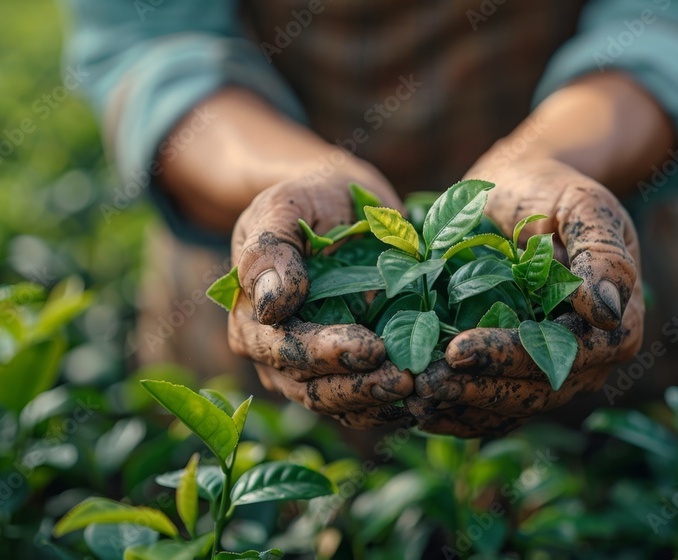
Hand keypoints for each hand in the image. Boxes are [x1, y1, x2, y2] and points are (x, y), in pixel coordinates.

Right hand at [228, 168, 414, 427]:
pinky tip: (426, 401)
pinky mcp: (344, 373)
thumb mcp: (284, 206)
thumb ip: (271, 249)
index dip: (326, 353)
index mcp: (251, 317)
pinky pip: (363, 404)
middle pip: (312, 387)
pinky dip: (392, 406)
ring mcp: (309, 369)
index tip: (372, 348)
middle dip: (360, 387)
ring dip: (380, 403)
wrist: (340, 202)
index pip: (286, 348)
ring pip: (339, 403)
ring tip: (423, 394)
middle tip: (407, 380)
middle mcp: (273, 354)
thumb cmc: (308, 199)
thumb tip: (272, 305)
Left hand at [413, 157, 643, 436]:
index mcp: (617, 323)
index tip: (456, 351)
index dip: (511, 358)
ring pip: (513, 406)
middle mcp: (591, 358)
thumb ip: (601, 255)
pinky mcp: (520, 373)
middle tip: (422, 381)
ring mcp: (554, 369)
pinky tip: (420, 410)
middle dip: (478, 388)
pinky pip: (495, 407)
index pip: (567, 354)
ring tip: (412, 395)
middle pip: (537, 390)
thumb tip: (604, 311)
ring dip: (463, 405)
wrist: (520, 190)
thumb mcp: (583, 206)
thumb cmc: (552, 191)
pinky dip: (459, 413)